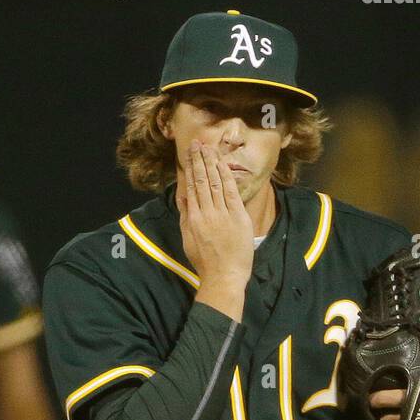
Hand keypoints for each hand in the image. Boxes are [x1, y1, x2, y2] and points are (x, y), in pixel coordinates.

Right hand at [176, 141, 253, 286]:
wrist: (223, 276)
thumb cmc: (205, 262)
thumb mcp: (188, 239)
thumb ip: (185, 216)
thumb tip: (183, 196)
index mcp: (193, 218)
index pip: (191, 187)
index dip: (191, 168)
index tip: (190, 154)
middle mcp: (206, 212)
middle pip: (202, 180)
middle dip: (199, 160)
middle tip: (197, 143)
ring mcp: (222, 213)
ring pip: (215, 182)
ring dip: (211, 162)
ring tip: (208, 147)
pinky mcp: (237, 216)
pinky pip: (230, 191)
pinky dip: (225, 176)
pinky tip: (222, 163)